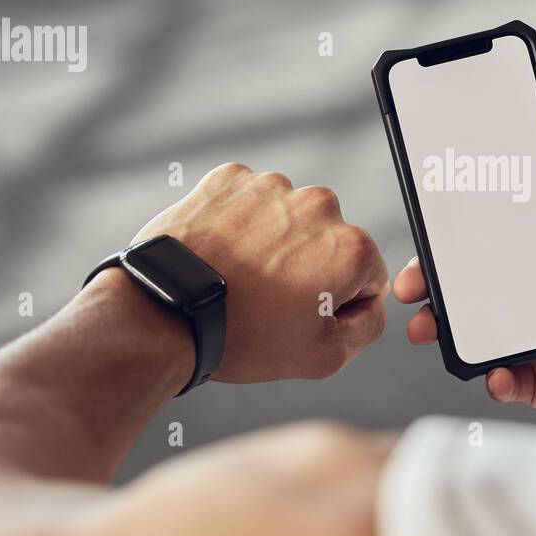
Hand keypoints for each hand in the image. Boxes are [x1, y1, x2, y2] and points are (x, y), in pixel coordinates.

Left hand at [128, 163, 387, 382]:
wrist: (164, 312)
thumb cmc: (243, 337)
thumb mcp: (323, 357)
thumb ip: (368, 327)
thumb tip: (371, 303)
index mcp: (352, 247)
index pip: (367, 277)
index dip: (339, 304)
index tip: (303, 315)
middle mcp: (319, 205)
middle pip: (328, 242)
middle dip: (309, 267)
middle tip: (269, 300)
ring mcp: (271, 186)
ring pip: (287, 218)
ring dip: (273, 243)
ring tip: (240, 278)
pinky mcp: (230, 179)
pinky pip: (248, 202)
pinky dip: (239, 224)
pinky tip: (221, 255)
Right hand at [394, 117, 535, 443]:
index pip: (508, 230)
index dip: (466, 228)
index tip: (432, 225)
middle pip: (480, 279)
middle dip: (437, 281)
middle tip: (408, 285)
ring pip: (477, 326)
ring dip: (444, 326)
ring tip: (424, 328)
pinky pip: (498, 374)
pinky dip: (488, 374)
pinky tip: (494, 371)